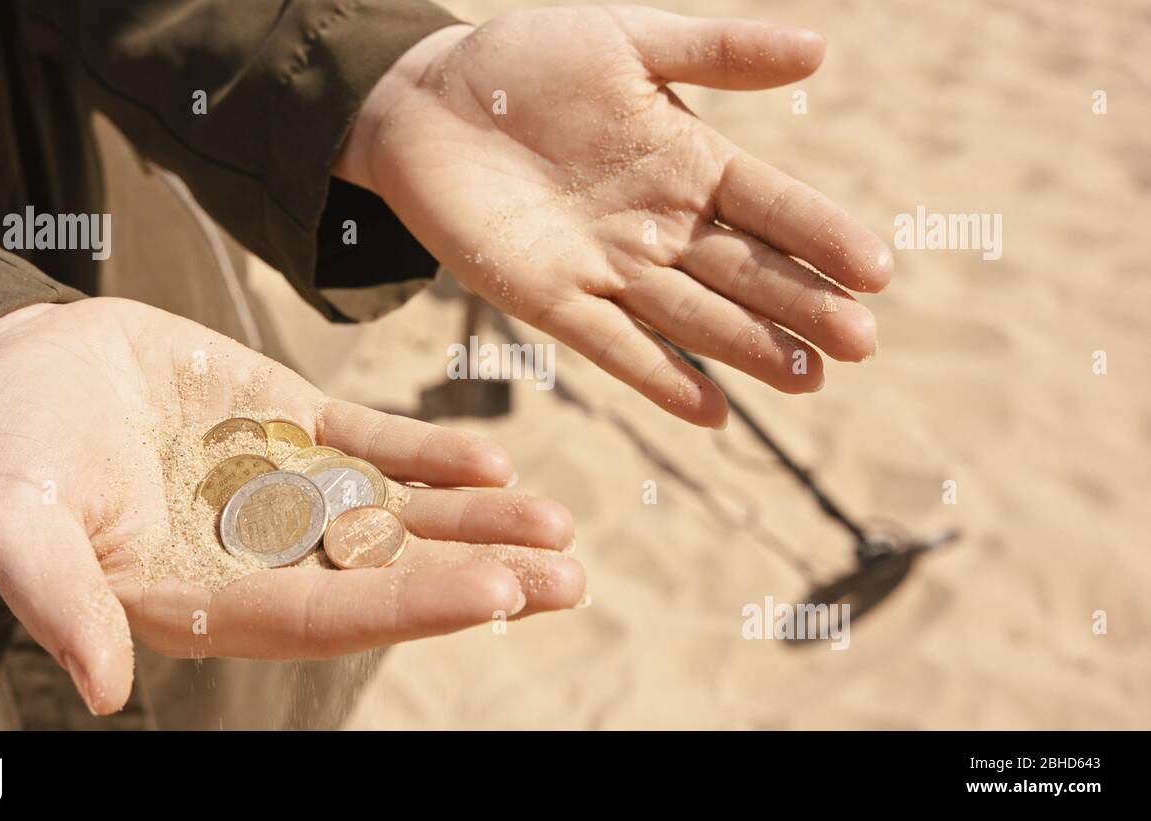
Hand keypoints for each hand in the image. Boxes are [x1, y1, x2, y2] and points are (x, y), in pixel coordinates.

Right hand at [0, 298, 582, 714]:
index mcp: (207, 598)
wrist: (21, 364)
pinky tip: (491, 458)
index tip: (496, 595)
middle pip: (385, 575)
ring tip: (558, 526)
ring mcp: (286, 490)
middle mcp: (262, 554)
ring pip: (398, 515)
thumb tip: (99, 688)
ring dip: (477, 520)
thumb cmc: (6, 449)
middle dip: (477, 576)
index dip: (408, 608)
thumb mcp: (15, 519)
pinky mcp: (294, 428)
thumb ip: (58, 597)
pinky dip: (431, 454)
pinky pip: (375, 445)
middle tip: (567, 578)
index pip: (323, 614)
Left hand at [338, 7, 892, 426]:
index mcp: (687, 161)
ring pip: (691, 315)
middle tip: (860, 344)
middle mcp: (659, 224)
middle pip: (743, 271)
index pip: (771, 205)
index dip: (821, 236)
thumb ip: (716, 52)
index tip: (878, 272)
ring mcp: (607, 267)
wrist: (429, 100)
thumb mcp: (626, 40)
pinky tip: (711, 412)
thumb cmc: (528, 61)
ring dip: (747, 347)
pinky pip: (613, 345)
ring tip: (806, 378)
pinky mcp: (551, 299)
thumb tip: (819, 50)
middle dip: (800, 304)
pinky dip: (659, 379)